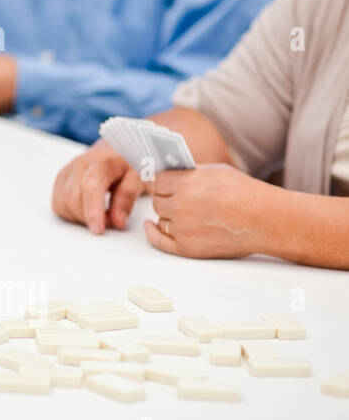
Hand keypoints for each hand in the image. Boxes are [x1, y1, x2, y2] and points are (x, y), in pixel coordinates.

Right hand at [52, 140, 144, 234]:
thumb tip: (117, 221)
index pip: (90, 185)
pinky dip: (71, 214)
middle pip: (72, 198)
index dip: (92, 210)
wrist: (114, 152)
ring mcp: (66, 172)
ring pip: (62, 203)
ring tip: (98, 214)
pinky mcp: (59, 181)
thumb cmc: (126, 165)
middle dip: (88, 217)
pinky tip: (86, 210)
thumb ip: (127, 198)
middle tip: (107, 221)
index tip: (99, 229)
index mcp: (101, 160)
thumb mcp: (138, 178)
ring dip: (79, 217)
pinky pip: (57, 204)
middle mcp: (79, 164)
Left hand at [144, 164, 277, 258]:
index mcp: (187, 184)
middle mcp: (181, 206)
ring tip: (173, 208)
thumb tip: (168, 174)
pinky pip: (161, 240)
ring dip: (165, 213)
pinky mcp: (188, 247)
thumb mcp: (216, 171)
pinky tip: (150, 226)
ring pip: (161, 217)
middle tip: (169, 194)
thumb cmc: (247, 193)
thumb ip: (189, 173)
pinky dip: (153, 233)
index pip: (157, 180)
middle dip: (163, 196)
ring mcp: (183, 228)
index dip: (157, 180)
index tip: (156, 180)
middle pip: (157, 200)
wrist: (268, 220)